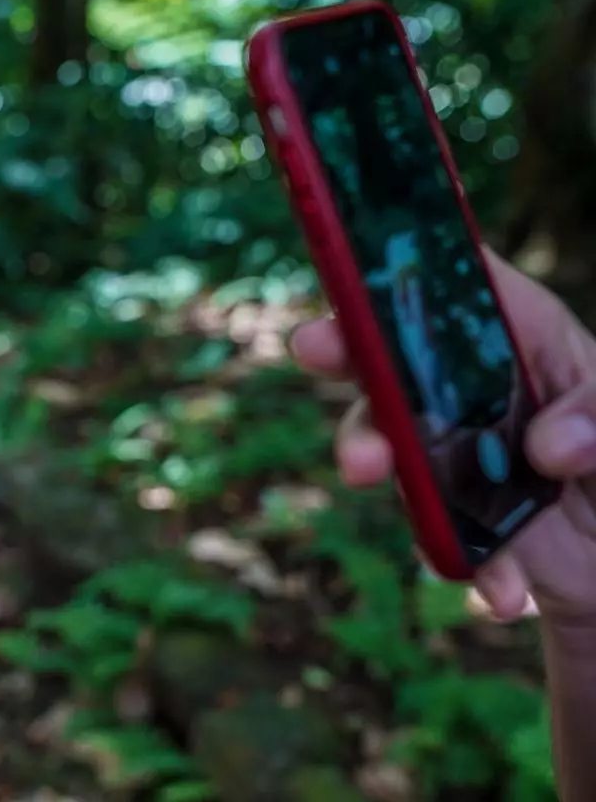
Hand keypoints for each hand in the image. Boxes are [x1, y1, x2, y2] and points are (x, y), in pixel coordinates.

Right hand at [289, 249, 595, 626]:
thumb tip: (547, 447)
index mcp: (520, 334)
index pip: (451, 285)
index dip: (395, 271)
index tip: (358, 269)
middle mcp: (471, 385)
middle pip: (392, 352)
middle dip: (347, 348)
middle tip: (313, 347)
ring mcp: (452, 449)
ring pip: (389, 439)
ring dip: (370, 453)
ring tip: (370, 474)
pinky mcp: (451, 514)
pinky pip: (431, 531)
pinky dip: (456, 560)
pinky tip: (502, 592)